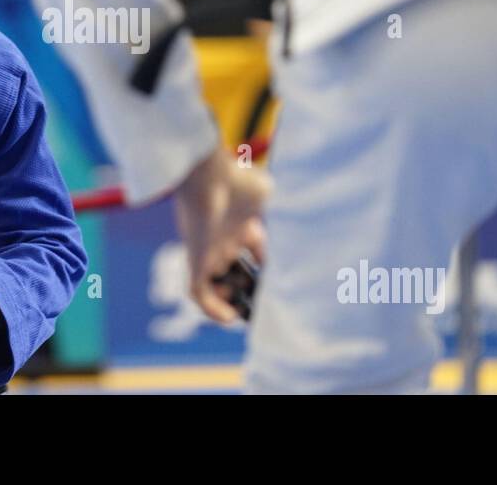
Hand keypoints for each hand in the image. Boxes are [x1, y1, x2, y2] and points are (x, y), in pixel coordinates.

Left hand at [174, 143, 270, 323]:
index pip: (253, 248)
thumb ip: (281, 204)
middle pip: (234, 268)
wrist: (209, 177)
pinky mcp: (195, 260)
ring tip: (249, 312)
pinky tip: (230, 318)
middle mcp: (224, 237)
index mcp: (241, 221)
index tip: (277, 282)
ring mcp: (209, 250)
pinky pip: (198, 292)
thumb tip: (301, 213)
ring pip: (217, 282)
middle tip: (265, 304)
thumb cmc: (239, 181)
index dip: (264, 267)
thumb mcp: (265, 192)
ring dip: (232, 299)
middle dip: (248, 287)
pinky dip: (212, 308)